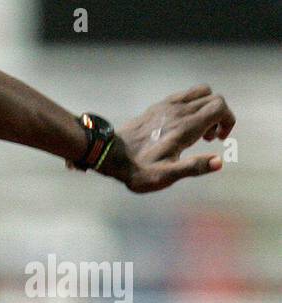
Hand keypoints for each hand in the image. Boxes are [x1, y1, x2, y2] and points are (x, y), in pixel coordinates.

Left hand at [102, 85, 235, 192]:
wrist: (108, 155)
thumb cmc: (137, 169)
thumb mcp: (165, 175)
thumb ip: (193, 167)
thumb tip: (219, 162)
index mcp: (185, 126)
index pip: (220, 107)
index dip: (228, 120)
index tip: (219, 138)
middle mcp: (178, 111)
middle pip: (214, 98)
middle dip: (220, 116)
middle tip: (208, 138)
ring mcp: (166, 106)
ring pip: (200, 92)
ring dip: (207, 107)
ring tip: (197, 130)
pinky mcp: (156, 106)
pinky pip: (183, 95)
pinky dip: (192, 104)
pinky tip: (181, 124)